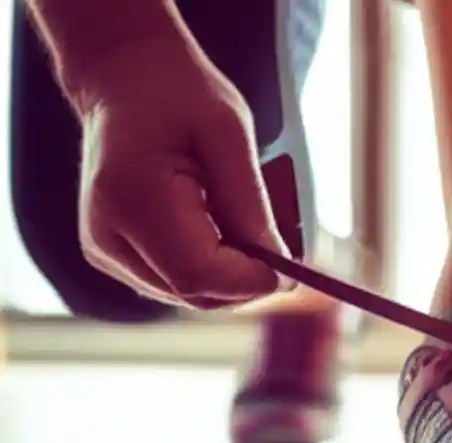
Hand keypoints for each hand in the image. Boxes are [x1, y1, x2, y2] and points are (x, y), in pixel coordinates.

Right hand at [73, 37, 288, 308]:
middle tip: (281, 249)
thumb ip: (250, 203)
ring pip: (187, 296)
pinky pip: (174, 283)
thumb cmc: (179, 96)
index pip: (197, 273)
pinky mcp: (111, 254)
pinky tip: (221, 234)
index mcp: (131, 199)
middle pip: (193, 293)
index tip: (291, 266)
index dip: (251, 279)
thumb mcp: (229, 134)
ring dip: (230, 277)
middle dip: (246, 281)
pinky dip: (209, 270)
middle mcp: (106, 234)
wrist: (125, 82)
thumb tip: (279, 267)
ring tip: (246, 229)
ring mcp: (104, 249)